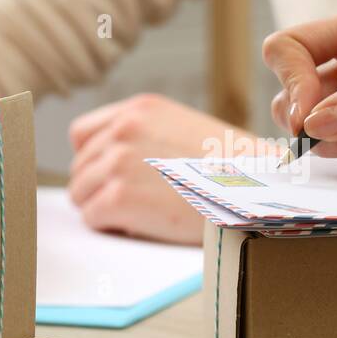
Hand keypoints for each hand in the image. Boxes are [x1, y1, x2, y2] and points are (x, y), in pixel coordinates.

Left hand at [68, 93, 259, 243]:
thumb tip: (110, 165)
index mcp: (138, 109)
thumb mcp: (183, 130)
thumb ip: (144, 137)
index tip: (111, 177)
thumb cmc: (231, 169)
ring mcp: (117, 162)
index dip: (94, 160)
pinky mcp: (118, 197)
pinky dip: (112, 228)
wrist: (256, 190)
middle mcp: (123, 129)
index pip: (82, 135)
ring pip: (81, 195)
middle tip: (136, 204)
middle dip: (100, 189)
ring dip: (104, 210)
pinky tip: (143, 225)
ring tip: (143, 214)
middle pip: (80, 168)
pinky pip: (92, 219)